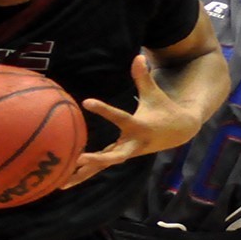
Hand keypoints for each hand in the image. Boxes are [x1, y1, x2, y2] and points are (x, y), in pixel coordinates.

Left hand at [65, 56, 204, 189]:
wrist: (180, 132)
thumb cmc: (164, 109)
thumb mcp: (155, 93)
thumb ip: (144, 77)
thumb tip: (138, 56)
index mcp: (139, 127)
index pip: (119, 118)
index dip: (104, 110)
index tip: (87, 102)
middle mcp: (132, 144)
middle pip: (113, 156)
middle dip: (97, 159)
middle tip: (78, 159)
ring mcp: (126, 153)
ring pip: (103, 167)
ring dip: (83, 175)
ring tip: (61, 184)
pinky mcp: (120, 156)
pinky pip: (99, 166)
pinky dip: (83, 173)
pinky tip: (64, 180)